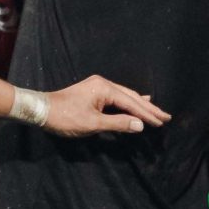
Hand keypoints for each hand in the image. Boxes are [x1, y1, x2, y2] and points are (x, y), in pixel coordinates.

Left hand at [39, 75, 169, 137]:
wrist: (42, 109)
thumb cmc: (66, 117)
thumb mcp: (93, 123)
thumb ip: (118, 123)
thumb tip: (140, 125)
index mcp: (104, 88)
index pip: (131, 102)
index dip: (147, 114)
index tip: (162, 122)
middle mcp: (103, 83)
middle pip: (130, 96)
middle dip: (148, 108)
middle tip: (166, 116)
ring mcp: (97, 86)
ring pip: (124, 96)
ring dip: (139, 105)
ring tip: (155, 109)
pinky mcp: (93, 92)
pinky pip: (116, 97)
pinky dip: (128, 102)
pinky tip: (134, 103)